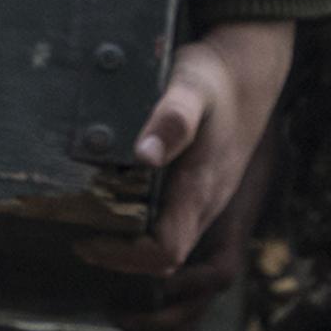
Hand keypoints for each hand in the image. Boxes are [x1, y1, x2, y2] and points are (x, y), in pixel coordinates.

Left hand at [82, 18, 306, 307]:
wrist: (250, 71)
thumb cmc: (214, 78)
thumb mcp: (189, 88)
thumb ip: (172, 120)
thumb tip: (145, 155)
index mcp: (201, 187)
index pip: (165, 251)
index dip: (124, 257)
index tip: (87, 242)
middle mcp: (208, 201)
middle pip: (166, 258)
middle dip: (121, 258)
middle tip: (80, 238)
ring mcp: (209, 198)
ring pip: (172, 244)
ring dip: (131, 247)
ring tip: (90, 225)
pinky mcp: (205, 189)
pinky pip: (176, 226)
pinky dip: (144, 229)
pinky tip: (115, 205)